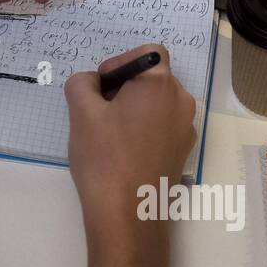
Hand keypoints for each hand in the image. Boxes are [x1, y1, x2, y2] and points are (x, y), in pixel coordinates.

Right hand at [63, 44, 196, 266]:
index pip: (148, 52)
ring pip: (156, 104)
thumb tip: (90, 82)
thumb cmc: (104, 158)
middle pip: (152, 78)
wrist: (128, 214)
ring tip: (107, 132)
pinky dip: (143, 129)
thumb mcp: (81, 113)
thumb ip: (82, 84)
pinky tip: (121, 151)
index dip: (120, 62)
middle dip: (124, 86)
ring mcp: (185, 130)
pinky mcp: (182, 152)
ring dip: (132, 108)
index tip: (100, 86)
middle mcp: (181, 102)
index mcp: (160, 85)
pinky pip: (162, 126)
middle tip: (97, 108)